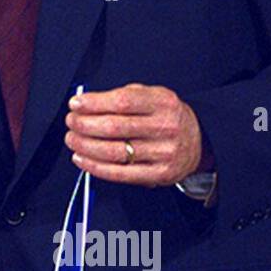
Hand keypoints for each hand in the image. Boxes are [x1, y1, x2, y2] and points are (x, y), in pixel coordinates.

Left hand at [64, 84, 204, 186]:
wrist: (199, 141)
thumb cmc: (166, 117)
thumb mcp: (154, 96)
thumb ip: (124, 96)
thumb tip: (86, 102)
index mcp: (163, 103)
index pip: (123, 101)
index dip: (94, 103)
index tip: (75, 103)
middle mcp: (165, 127)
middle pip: (115, 127)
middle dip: (84, 125)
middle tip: (71, 122)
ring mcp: (163, 153)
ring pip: (114, 152)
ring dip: (85, 146)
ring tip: (72, 139)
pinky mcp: (159, 175)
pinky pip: (120, 174)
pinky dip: (95, 167)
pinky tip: (82, 159)